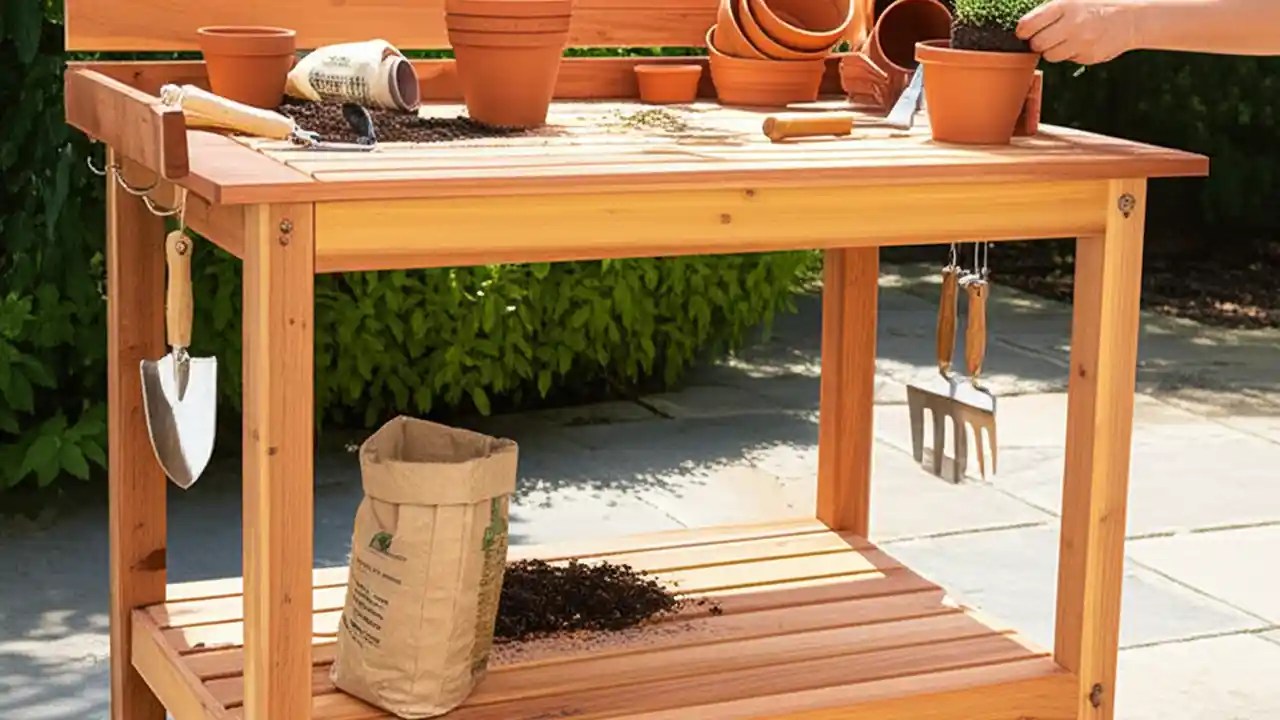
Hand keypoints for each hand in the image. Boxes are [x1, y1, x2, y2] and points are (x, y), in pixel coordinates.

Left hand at [1016, 0, 1140, 65]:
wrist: (1132, 18)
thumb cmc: (1099, 5)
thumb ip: (1051, 9)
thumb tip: (1025, 24)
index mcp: (1065, 5)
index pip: (1029, 24)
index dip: (1023, 30)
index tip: (1024, 31)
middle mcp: (1072, 24)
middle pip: (1037, 44)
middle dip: (1037, 41)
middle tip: (1047, 35)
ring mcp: (1081, 43)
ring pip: (1050, 56)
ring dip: (1053, 49)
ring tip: (1065, 38)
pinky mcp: (1088, 57)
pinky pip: (1068, 60)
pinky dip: (1070, 54)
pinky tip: (1081, 42)